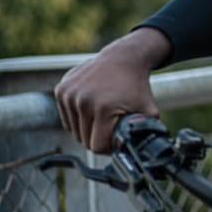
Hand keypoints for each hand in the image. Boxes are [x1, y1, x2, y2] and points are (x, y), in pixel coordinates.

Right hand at [54, 27, 168, 152]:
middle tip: (111, 126)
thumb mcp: (149, 111)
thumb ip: (147, 133)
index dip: (108, 147)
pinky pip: (66, 118)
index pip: (97, 147)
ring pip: (73, 131)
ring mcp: (70, 94)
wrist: (124, 58)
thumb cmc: (137, 86)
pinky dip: (78, 118)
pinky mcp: (61, 89)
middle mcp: (83, 101)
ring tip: (103, 115)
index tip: (116, 139)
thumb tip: (148, 152)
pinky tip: (91, 107)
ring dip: (87, 128)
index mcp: (104, 109)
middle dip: (98, 138)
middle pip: (84, 140)